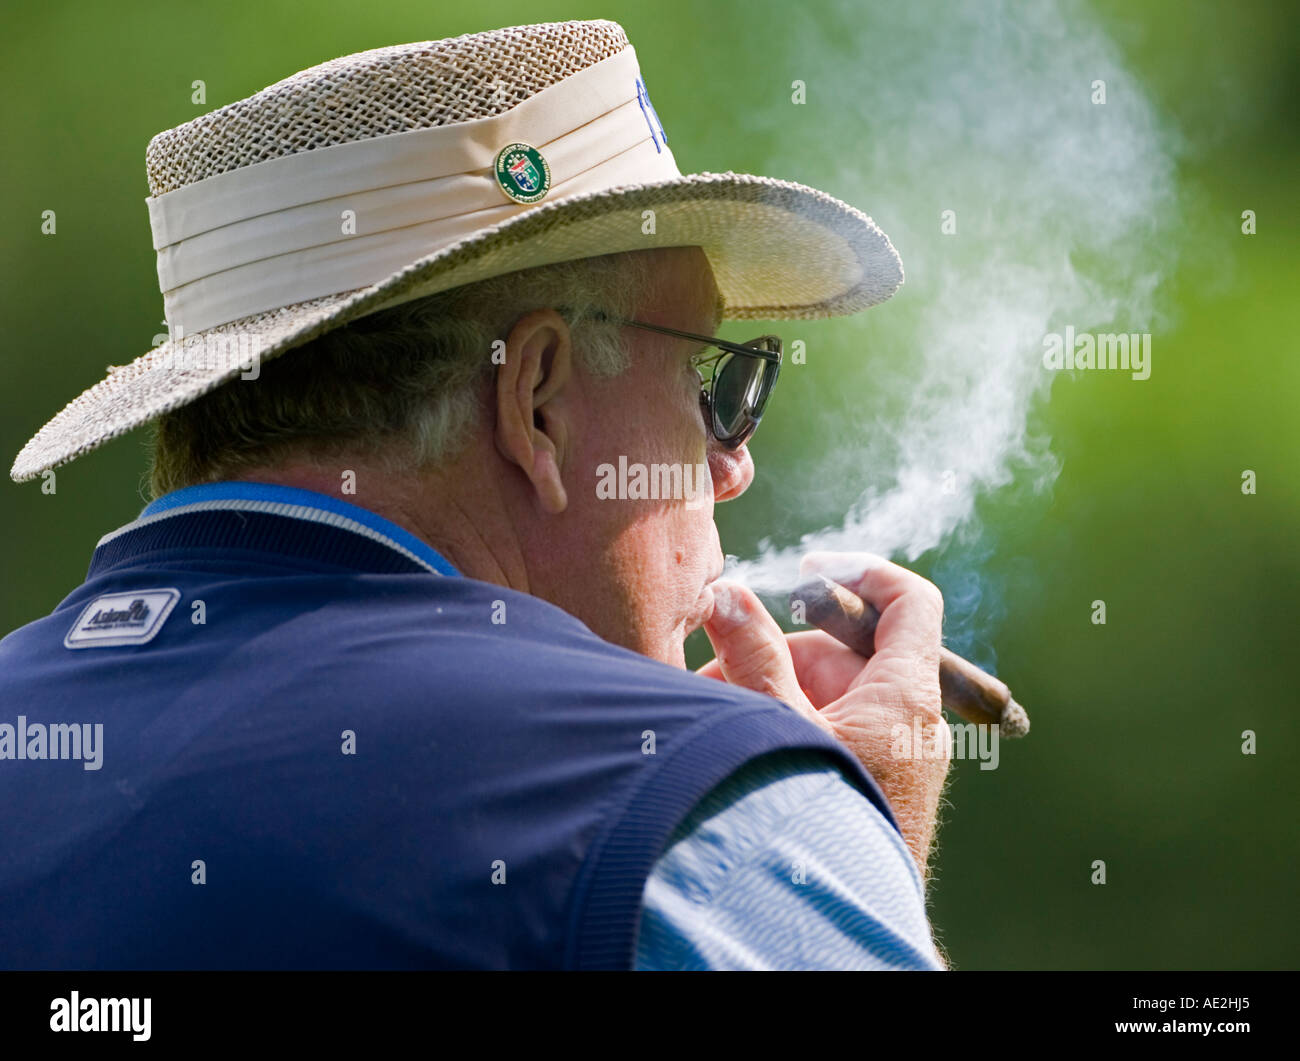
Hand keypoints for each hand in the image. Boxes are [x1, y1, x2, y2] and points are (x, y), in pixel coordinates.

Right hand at [698, 551, 951, 881]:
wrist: (839, 925)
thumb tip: (725, 594)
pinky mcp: (881, 782)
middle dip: (777, 657)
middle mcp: (913, 719)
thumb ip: (751, 655)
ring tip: (718, 721)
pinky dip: (793, 727)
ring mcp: (900, 753)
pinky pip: (838, 732)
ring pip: (835, 694)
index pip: (910, 601)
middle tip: (714, 679)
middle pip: (847, 651)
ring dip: (776, 696)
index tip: (806, 569)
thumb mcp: (777, 724)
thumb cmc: (819, 821)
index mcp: (906, 692)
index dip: (860, 570)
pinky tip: (746, 746)